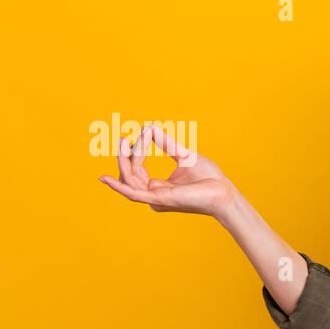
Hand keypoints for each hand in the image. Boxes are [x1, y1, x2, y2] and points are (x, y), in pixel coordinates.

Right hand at [98, 123, 236, 217]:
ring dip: (125, 161)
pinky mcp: (159, 201)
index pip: (137, 169)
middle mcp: (153, 195)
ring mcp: (155, 199)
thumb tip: (149, 128)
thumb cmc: (209, 178)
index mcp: (158, 187)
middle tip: (123, 139)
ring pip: (130, 181)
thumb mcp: (184, 156)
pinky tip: (106, 178)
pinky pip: (133, 194)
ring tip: (124, 142)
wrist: (223, 192)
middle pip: (130, 175)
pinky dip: (119, 186)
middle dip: (126, 156)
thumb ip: (166, 144)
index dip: (135, 152)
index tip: (139, 134)